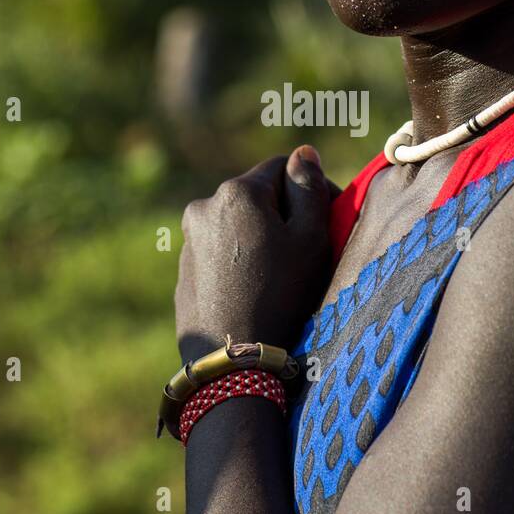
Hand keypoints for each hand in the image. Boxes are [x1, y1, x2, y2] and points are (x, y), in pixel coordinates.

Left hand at [174, 145, 340, 363]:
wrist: (232, 359)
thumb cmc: (280, 295)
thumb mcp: (310, 239)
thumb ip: (309, 189)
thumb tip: (303, 153)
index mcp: (237, 192)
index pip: (282, 168)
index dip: (311, 189)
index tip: (329, 220)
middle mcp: (204, 206)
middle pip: (257, 196)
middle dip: (284, 214)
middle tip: (308, 251)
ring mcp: (189, 240)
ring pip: (238, 225)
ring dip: (261, 237)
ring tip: (281, 275)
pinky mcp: (183, 270)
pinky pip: (221, 252)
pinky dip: (240, 260)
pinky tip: (256, 290)